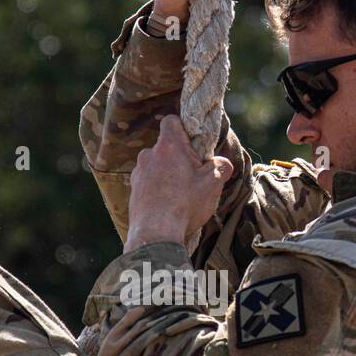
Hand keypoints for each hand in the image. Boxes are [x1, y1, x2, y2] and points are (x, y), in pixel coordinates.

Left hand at [125, 115, 232, 252]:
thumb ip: (221, 166)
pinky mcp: (133, 190)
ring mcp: (138, 173)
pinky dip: (158, 189)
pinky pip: (148, 182)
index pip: (172, 121)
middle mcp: (149, 155)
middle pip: (166, 147)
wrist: (156, 234)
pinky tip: (168, 205)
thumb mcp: (213, 183)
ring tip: (180, 195)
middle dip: (179, 157)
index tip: (195, 145)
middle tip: (193, 176)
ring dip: (168, 174)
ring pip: (156, 165)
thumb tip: (222, 163)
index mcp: (169, 146)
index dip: (184, 128)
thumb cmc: (185, 205)